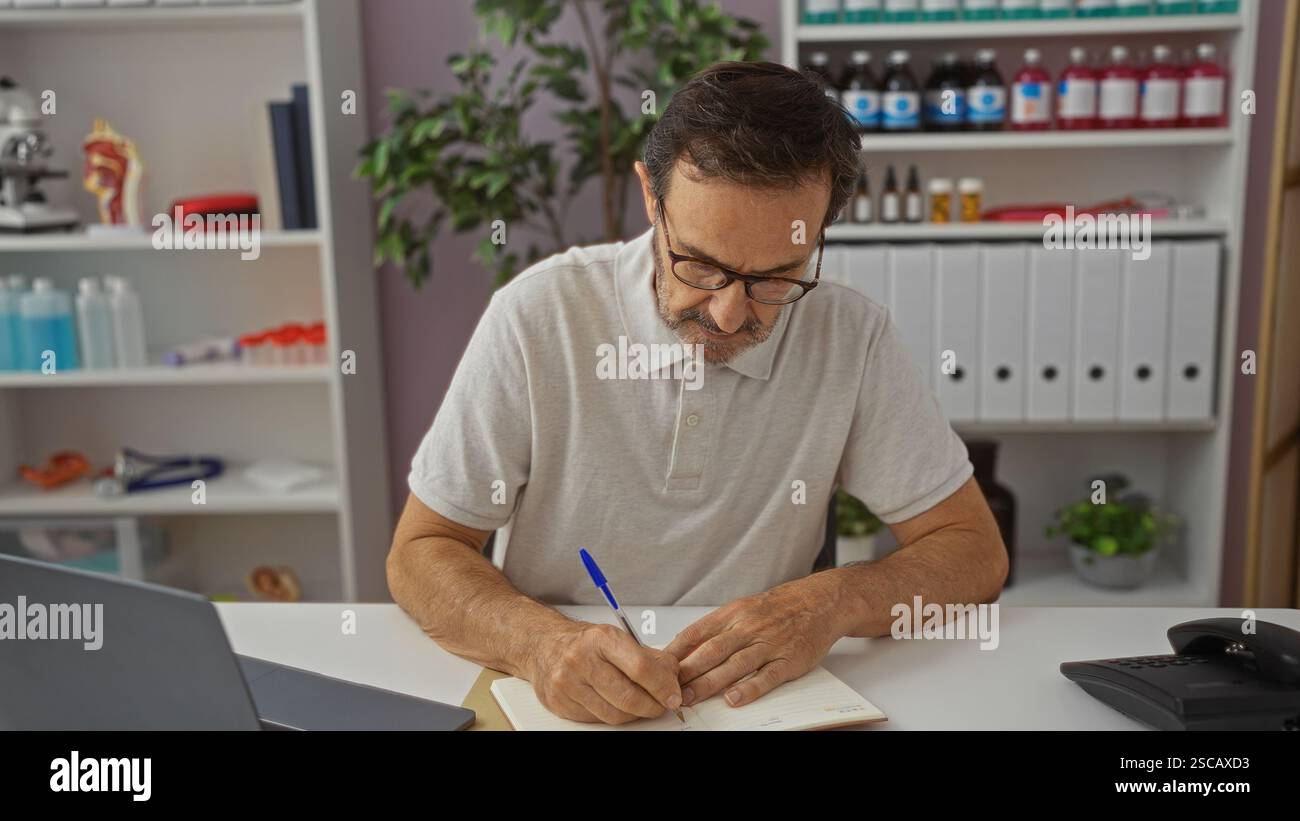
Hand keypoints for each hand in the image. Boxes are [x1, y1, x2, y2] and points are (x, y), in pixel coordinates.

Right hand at [526, 623, 683, 724]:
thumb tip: (673, 676)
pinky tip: (616, 704)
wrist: (543, 645)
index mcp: (601, 639)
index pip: (641, 668)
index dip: (663, 686)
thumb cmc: (583, 642)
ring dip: (635, 714)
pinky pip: (598, 720)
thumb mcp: (616, 638)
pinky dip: (613, 715)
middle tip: (662, 704)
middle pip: (629, 697)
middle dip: (653, 706)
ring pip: (615, 714)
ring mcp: (568, 684)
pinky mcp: (561, 703)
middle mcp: (582, 660)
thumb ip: (647, 657)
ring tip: (641, 705)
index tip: (673, 695)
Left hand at [665, 574, 845, 708]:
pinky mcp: (788, 660)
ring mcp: (769, 644)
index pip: (697, 632)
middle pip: (712, 650)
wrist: (818, 602)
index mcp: (734, 614)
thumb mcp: (743, 609)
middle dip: (688, 671)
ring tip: (691, 697)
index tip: (660, 666)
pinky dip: (749, 688)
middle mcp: (748, 627)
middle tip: (669, 688)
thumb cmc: (777, 609)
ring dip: (710, 683)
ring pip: (734, 664)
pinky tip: (734, 698)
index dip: (677, 651)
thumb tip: (684, 647)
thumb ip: (716, 629)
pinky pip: (766, 676)